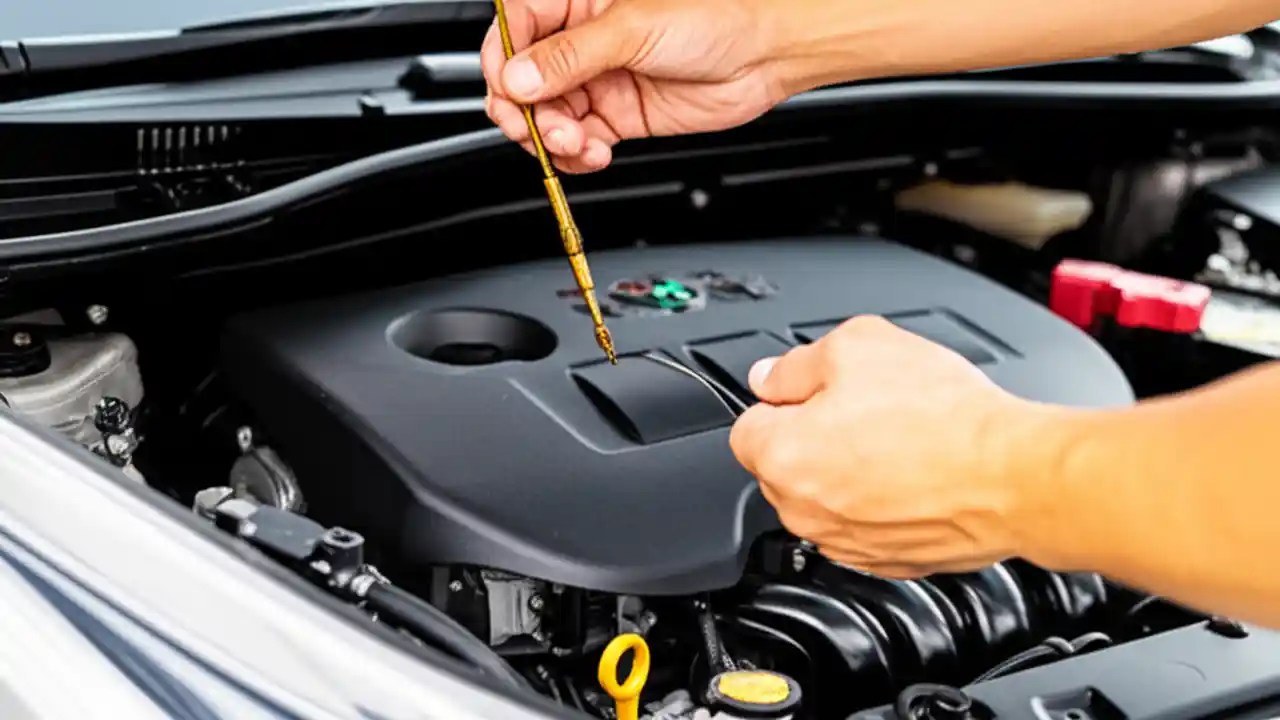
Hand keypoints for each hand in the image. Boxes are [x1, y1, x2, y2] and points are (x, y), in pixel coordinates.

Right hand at [480, 0, 791, 173]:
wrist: (766, 53)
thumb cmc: (716, 14)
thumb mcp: (632, 29)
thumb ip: (570, 57)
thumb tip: (518, 78)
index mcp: (576, 0)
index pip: (514, 29)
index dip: (504, 62)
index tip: (510, 89)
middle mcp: (582, 39)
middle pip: (523, 80)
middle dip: (523, 110)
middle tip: (536, 129)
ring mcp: (598, 78)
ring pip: (547, 116)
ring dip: (552, 138)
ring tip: (575, 144)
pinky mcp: (618, 114)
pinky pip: (578, 142)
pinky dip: (576, 156)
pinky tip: (591, 153)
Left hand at [729, 316, 1070, 578]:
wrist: (1012, 474)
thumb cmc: (942, 416)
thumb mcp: (858, 346)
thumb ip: (797, 363)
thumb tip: (770, 377)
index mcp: (782, 456)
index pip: (747, 425)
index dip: (784, 400)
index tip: (815, 392)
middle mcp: (804, 510)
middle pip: (784, 464)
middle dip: (813, 436)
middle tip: (866, 409)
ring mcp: (844, 542)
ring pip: (825, 497)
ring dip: (847, 471)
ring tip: (899, 440)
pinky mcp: (884, 561)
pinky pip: (864, 524)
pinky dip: (880, 503)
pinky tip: (915, 474)